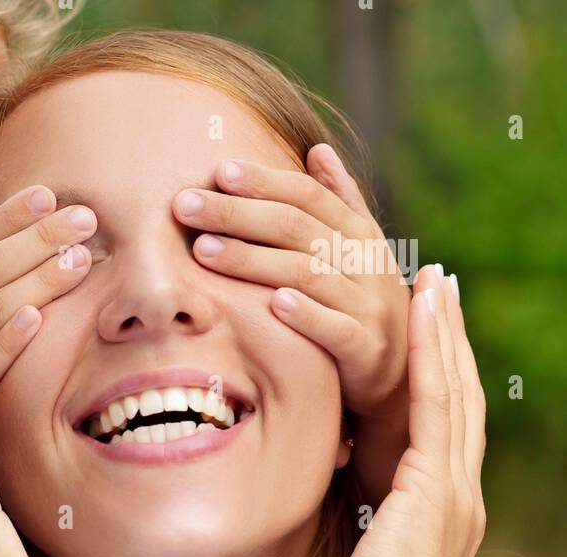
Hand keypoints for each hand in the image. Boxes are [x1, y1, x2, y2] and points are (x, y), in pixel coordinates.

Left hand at [173, 144, 410, 502]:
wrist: (406, 374)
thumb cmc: (363, 305)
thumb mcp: (356, 251)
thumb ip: (339, 201)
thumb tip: (317, 149)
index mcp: (357, 233)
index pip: (306, 196)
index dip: (264, 180)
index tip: (217, 169)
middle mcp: (364, 262)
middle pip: (295, 228)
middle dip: (236, 213)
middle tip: (183, 204)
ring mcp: (369, 305)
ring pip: (307, 273)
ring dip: (252, 259)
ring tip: (203, 250)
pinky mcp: (367, 349)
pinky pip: (336, 329)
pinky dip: (306, 315)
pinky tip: (272, 303)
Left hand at [319, 263, 485, 556]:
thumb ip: (357, 521)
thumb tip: (328, 496)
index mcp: (439, 507)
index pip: (439, 424)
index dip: (435, 372)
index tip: (421, 329)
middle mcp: (458, 493)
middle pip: (457, 397)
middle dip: (448, 340)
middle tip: (436, 284)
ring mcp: (454, 492)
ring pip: (454, 392)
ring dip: (444, 333)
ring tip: (432, 280)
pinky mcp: (438, 494)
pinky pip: (437, 410)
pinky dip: (433, 359)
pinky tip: (423, 318)